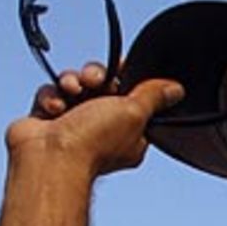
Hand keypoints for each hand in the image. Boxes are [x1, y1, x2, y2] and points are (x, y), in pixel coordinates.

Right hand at [5, 61, 183, 178]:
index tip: (121, 66)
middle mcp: (104, 130)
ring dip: (72, 82)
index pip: (133, 96)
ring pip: (74, 86)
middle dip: (95, 75)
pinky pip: (52, 95)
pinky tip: (55, 108)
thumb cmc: (93, 143)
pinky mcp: (50, 121)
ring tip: (71, 91)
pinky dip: (51, 97)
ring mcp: (76, 125)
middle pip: (102, 86)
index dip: (125, 77)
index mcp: (130, 133)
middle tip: (94, 80)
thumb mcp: (134, 113)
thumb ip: (154, 97)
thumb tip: (176, 90)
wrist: (51, 158)